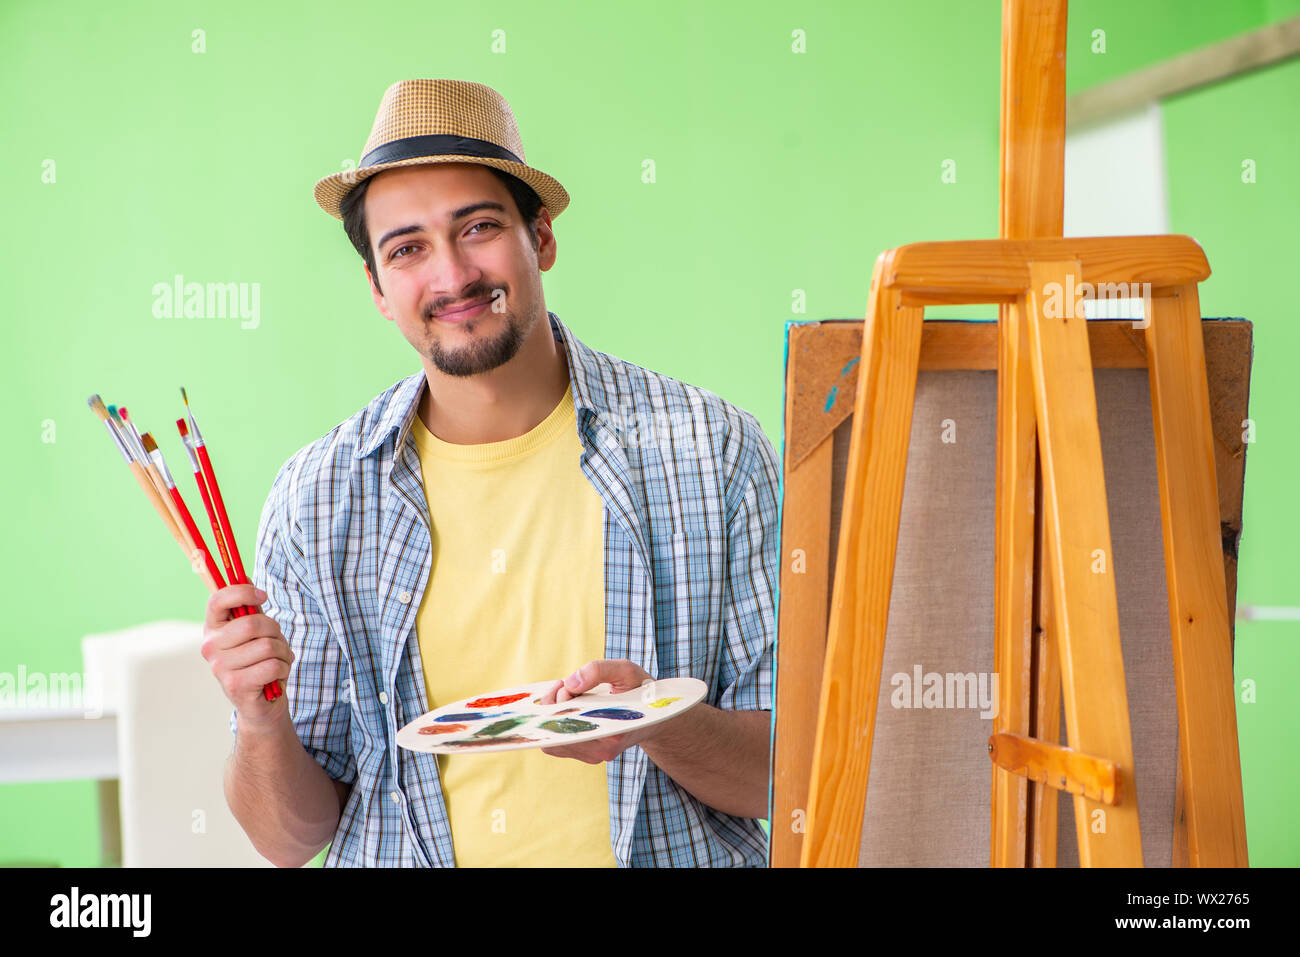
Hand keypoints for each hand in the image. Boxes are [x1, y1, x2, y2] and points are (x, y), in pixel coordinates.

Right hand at [201, 583, 293, 732]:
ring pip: (267, 646)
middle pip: (252, 623)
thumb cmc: (260, 660)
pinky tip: (276, 675)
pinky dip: (283, 668)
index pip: (218, 600)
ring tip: (278, 660)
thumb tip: (245, 576)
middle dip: (275, 631)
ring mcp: (220, 667)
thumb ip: (249, 606)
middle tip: (277, 642)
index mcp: (212, 628)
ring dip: (283, 652)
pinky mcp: (235, 685)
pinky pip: (272, 665)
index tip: (263, 596)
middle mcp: (210, 647)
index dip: (243, 592)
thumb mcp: (255, 630)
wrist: (262, 702)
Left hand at [536, 659, 676, 763]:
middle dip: (553, 706)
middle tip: (563, 685)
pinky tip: (565, 703)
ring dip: (552, 714)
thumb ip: (599, 670)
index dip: (559, 704)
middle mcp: (602, 751)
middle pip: (558, 734)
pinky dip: (554, 722)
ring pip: (554, 741)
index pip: (571, 726)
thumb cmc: (640, 692)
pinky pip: (558, 743)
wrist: (654, 717)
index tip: (564, 685)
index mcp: (613, 734)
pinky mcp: (586, 754)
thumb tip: (569, 683)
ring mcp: (593, 756)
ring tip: (566, 692)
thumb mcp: (626, 671)